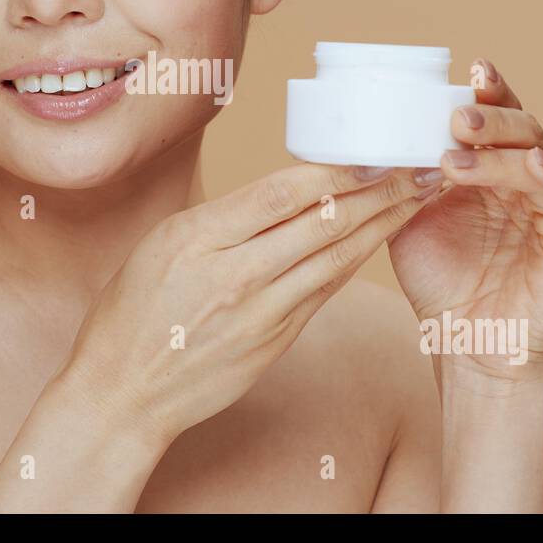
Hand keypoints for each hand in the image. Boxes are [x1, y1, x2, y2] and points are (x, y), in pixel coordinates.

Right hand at [57, 162, 438, 446]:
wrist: (124, 392)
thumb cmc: (135, 310)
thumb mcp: (163, 243)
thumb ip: (225, 218)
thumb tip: (287, 189)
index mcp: (198, 237)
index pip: (282, 192)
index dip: (337, 169)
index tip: (372, 150)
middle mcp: (235, 273)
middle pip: (323, 222)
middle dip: (379, 190)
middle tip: (418, 166)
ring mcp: (260, 312)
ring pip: (336, 258)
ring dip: (383, 224)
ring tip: (415, 197)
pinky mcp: (276, 341)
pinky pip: (325, 291)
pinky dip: (356, 261)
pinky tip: (379, 240)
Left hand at [387, 57, 542, 383]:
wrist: (463, 344)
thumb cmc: (439, 281)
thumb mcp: (406, 220)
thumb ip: (402, 179)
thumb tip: (375, 136)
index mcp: (493, 168)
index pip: (496, 118)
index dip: (487, 92)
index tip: (468, 71)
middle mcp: (529, 180)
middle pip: (522, 129)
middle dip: (490, 117)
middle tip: (456, 116)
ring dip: (505, 150)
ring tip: (463, 148)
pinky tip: (535, 165)